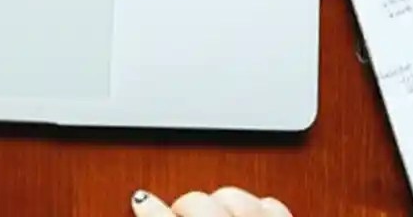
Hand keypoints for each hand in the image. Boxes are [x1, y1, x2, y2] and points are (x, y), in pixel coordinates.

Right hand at [131, 187, 292, 215]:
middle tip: (178, 215)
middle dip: (185, 206)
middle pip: (199, 204)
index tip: (141, 199)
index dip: (151, 209)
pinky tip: (250, 214)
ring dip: (220, 203)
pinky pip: (272, 205)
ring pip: (235, 198)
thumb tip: (151, 210)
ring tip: (215, 216)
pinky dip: (258, 207)